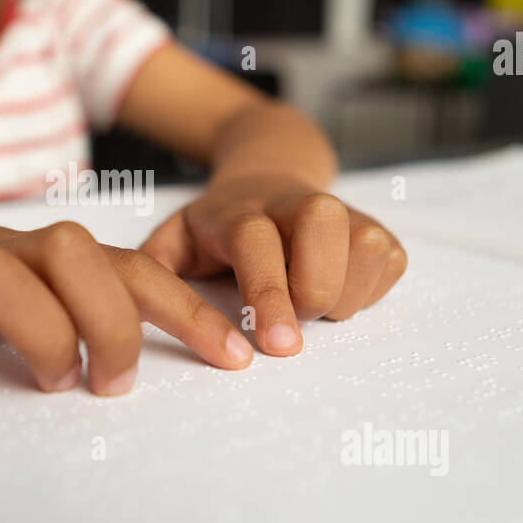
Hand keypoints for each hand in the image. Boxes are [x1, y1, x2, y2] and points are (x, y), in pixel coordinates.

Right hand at [0, 198, 254, 407]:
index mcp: (37, 257)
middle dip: (111, 319)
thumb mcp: (18, 290)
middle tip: (111, 384)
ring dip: (38, 330)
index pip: (126, 266)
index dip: (186, 308)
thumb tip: (147, 360)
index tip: (237, 358)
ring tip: (52, 384)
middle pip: (71, 254)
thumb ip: (74, 312)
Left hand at [140, 174, 407, 355]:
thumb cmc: (218, 226)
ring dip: (344, 294)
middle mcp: (296, 202)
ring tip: (312, 303)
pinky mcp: (379, 227)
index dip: (268, 295)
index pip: (257, 243)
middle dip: (315, 290)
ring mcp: (344, 210)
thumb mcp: (177, 239)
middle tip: (294, 317)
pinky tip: (337, 290)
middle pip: (325, 229)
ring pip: (367, 248)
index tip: (277, 347)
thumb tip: (132, 304)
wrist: (268, 176)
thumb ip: (155, 268)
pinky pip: (391, 263)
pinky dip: (368, 291)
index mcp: (241, 211)